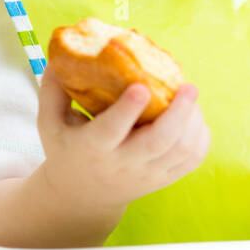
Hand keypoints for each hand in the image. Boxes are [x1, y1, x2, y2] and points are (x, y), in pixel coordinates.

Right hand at [36, 62, 210, 212]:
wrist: (82, 196)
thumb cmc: (67, 149)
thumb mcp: (49, 123)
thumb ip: (53, 89)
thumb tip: (60, 53)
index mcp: (91, 148)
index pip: (110, 130)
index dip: (127, 109)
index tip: (142, 86)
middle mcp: (122, 164)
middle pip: (157, 142)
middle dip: (178, 113)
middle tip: (189, 86)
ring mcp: (146, 175)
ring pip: (180, 151)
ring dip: (192, 121)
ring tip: (189, 95)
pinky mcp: (163, 180)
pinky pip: (192, 161)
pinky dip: (200, 137)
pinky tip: (195, 117)